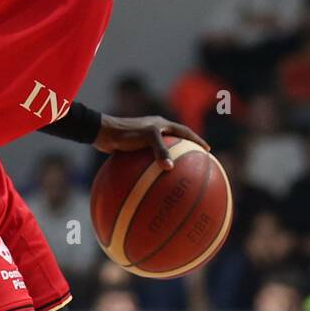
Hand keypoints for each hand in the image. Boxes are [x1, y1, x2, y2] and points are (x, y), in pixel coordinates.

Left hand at [93, 114, 209, 170]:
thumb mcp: (147, 137)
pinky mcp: (133, 150)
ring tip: (178, 176)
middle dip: (186, 151)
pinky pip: (147, 162)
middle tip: (197, 162)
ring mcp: (143, 140)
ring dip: (169, 161)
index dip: (196, 140)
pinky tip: (154, 186)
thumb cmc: (125, 132)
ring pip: (160, 152)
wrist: (101, 133)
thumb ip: (160, 150)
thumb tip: (171, 168)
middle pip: (175, 141)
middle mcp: (154, 131)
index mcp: (161, 125)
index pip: (184, 131)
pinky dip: (153, 171)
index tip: (207, 150)